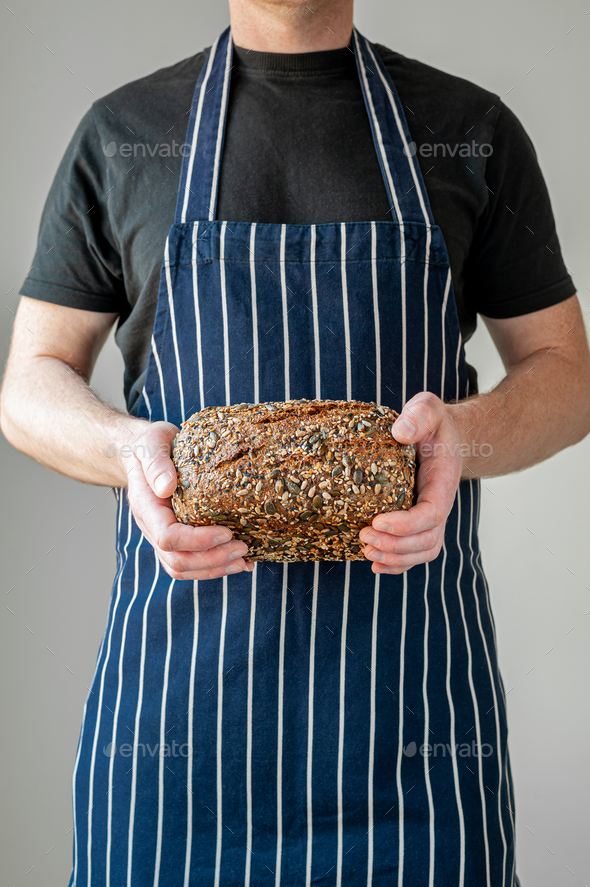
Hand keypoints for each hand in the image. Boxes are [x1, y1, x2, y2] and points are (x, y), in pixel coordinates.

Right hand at [124, 420, 252, 580]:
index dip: (198, 540)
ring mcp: (163, 536)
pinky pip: (192, 562)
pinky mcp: (177, 537)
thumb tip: (167, 486)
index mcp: (147, 507)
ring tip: (245, 561)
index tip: (227, 532)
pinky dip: (215, 566)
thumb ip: (156, 462)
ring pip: (183, 568)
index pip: (168, 537)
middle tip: (243, 549)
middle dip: (212, 560)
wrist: (144, 451)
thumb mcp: (151, 442)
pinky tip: (240, 561)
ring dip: (215, 568)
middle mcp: (152, 527)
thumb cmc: (151, 444)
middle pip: (177, 561)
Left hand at [359, 392, 462, 573]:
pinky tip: (374, 563)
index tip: (377, 520)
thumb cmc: (433, 424)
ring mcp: (430, 518)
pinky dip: (396, 563)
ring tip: (366, 550)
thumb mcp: (429, 408)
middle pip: (427, 540)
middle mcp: (440, 505)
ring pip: (421, 551)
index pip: (432, 513)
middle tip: (363, 536)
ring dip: (395, 558)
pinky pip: (413, 553)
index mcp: (442, 482)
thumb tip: (400, 432)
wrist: (443, 437)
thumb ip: (419, 415)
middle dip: (396, 545)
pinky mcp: (418, 523)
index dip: (406, 524)